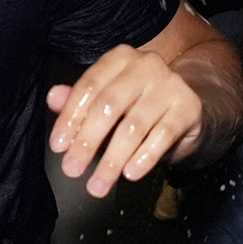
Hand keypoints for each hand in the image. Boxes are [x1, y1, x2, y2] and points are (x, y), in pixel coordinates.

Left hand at [49, 45, 205, 197]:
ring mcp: (170, 84)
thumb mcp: (108, 102)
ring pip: (134, 125)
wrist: (189, 111)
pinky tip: (130, 174)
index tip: (58, 146)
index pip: (89, 87)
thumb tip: (53, 97)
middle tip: (72, 169)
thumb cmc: (141, 105)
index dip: (70, 118)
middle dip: (87, 141)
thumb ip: (80, 100)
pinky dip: (144, 157)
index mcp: (120, 59)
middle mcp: (146, 65)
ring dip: (112, 159)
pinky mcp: (189, 107)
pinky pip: (163, 135)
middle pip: (109, 105)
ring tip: (98, 184)